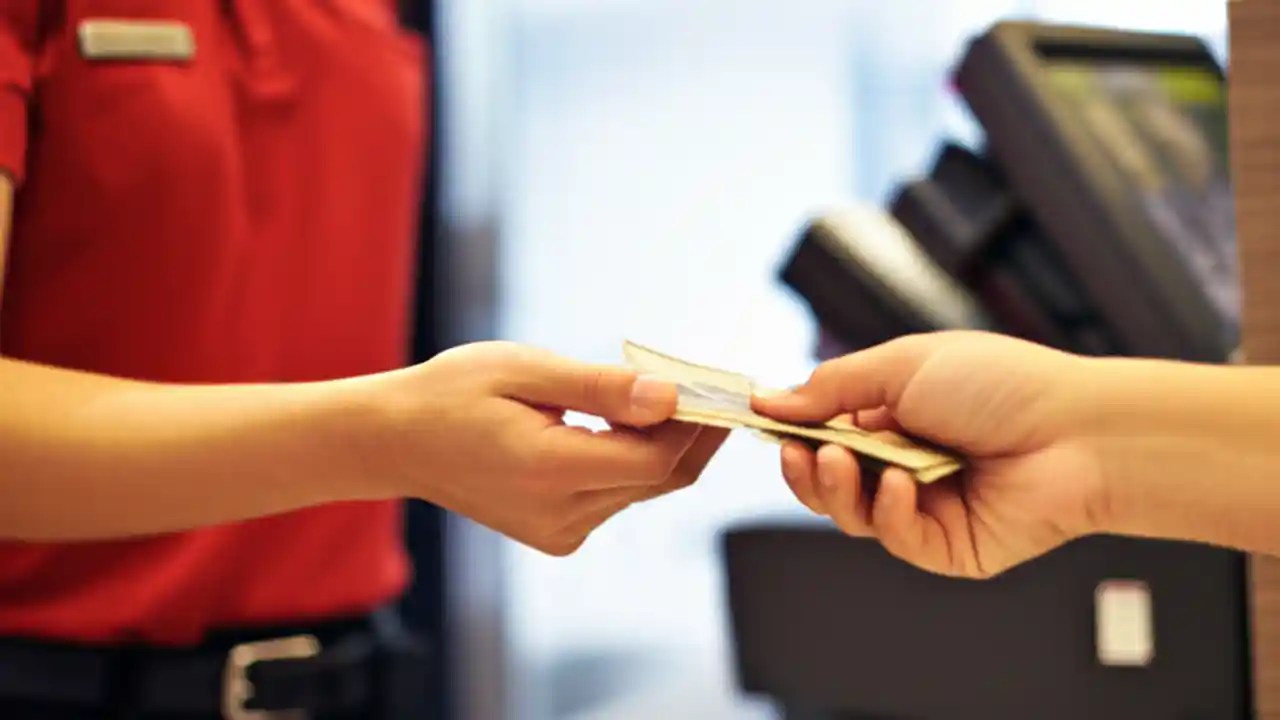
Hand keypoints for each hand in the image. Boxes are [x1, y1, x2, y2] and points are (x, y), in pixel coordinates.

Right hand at [358, 342, 727, 554]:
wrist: (396, 441)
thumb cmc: (453, 393)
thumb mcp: (525, 371)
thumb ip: (601, 387)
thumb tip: (671, 396)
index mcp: (548, 472)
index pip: (655, 460)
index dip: (696, 422)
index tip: (716, 379)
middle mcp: (559, 516)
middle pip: (658, 477)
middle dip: (691, 429)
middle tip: (712, 381)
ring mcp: (560, 533)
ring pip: (644, 488)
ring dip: (664, 441)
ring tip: (669, 390)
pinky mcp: (558, 535)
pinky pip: (618, 496)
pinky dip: (634, 459)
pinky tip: (627, 420)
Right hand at [753, 331, 1106, 577]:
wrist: (1077, 430)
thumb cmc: (1000, 383)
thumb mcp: (902, 365)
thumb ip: (833, 386)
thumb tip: (770, 402)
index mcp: (893, 416)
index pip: (824, 432)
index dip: (794, 433)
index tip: (765, 426)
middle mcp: (904, 462)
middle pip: (828, 481)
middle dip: (805, 468)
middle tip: (800, 452)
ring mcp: (925, 506)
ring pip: (852, 514)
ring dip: (836, 489)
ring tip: (839, 462)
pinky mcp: (948, 545)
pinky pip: (895, 537)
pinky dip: (887, 512)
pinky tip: (900, 485)